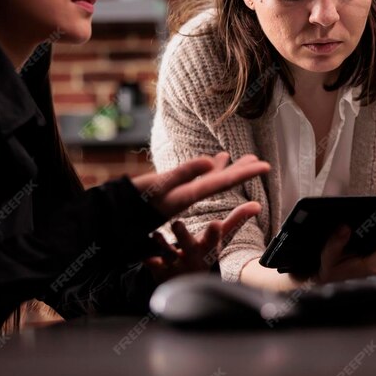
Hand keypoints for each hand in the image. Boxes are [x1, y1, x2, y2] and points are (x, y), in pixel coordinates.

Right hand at [132, 152, 269, 218]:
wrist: (111, 220)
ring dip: (223, 168)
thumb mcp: (156, 188)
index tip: (264, 166)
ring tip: (236, 156)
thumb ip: (181, 174)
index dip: (243, 173)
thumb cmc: (131, 203)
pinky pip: (194, 182)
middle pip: (219, 182)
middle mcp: (187, 196)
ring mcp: (179, 196)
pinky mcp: (171, 196)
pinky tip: (210, 164)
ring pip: (207, 180)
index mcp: (188, 195)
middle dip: (239, 170)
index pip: (222, 182)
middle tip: (260, 160)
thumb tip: (209, 161)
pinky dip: (204, 171)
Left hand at [144, 201, 260, 283]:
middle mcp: (191, 256)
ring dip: (161, 244)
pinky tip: (139, 248)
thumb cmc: (203, 253)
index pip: (213, 239)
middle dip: (183, 236)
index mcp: (207, 248)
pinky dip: (145, 256)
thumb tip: (256, 205)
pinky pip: (149, 262)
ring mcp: (174, 263)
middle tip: (178, 223)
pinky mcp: (157, 268)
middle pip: (188, 245)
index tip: (215, 224)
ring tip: (155, 234)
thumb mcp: (219, 241)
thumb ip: (235, 221)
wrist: (184, 283)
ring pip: (167, 253)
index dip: (214, 233)